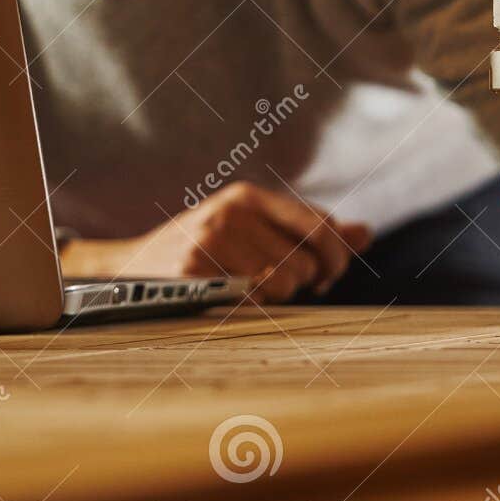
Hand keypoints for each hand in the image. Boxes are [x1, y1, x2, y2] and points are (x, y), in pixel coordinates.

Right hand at [58, 181, 372, 303]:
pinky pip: (253, 297)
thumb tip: (367, 233)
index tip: (324, 275)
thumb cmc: (203, 253)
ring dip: (275, 297)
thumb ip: (311, 232)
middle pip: (308, 259)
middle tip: (278, 285)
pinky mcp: (197, 268)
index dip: (335, 257)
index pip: (321, 224)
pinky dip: (250, 305)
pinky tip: (229, 297)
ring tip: (249, 288)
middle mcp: (233, 210)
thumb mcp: (253, 231)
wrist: (132, 269)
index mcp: (250, 195)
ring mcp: (213, 237)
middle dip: (302, 282)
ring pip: (285, 281)